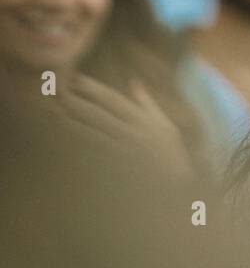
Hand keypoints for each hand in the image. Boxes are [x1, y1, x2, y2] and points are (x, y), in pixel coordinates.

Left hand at [55, 73, 194, 179]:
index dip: (93, 88)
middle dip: (76, 102)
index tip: (75, 79)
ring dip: (71, 122)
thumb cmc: (172, 155)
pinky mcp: (118, 167)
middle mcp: (134, 134)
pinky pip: (94, 153)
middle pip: (98, 114)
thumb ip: (148, 104)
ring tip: (53, 113)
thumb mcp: (166, 126)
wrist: (179, 188)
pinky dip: (79, 144)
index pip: (113, 99)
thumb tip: (134, 82)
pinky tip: (65, 137)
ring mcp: (125, 151)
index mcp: (144, 121)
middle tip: (56, 92)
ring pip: (91, 133)